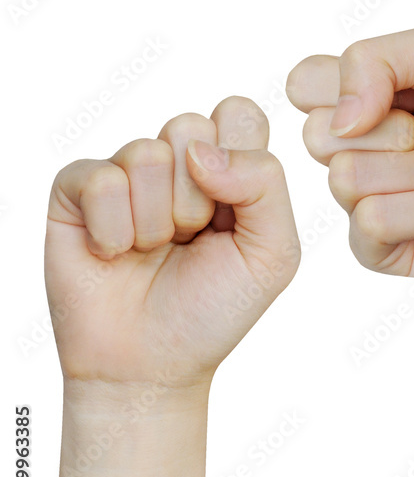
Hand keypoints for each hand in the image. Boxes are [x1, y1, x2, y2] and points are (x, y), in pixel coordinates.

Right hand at [45, 97, 300, 388]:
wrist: (152, 363)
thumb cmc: (216, 308)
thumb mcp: (274, 254)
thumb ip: (266, 186)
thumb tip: (200, 149)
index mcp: (230, 168)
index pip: (239, 113)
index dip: (238, 158)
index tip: (234, 214)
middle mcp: (177, 162)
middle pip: (189, 126)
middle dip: (197, 199)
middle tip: (191, 239)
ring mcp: (125, 172)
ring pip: (145, 154)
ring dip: (157, 222)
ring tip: (155, 251)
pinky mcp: (76, 189)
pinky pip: (100, 181)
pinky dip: (115, 232)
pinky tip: (116, 254)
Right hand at [287, 23, 413, 277]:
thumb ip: (372, 58)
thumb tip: (340, 119)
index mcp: (359, 100)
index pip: (303, 85)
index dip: (348, 86)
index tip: (406, 93)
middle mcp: (355, 151)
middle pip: (318, 136)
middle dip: (391, 130)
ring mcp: (365, 202)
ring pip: (346, 179)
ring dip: (412, 172)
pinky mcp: (382, 250)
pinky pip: (368, 224)